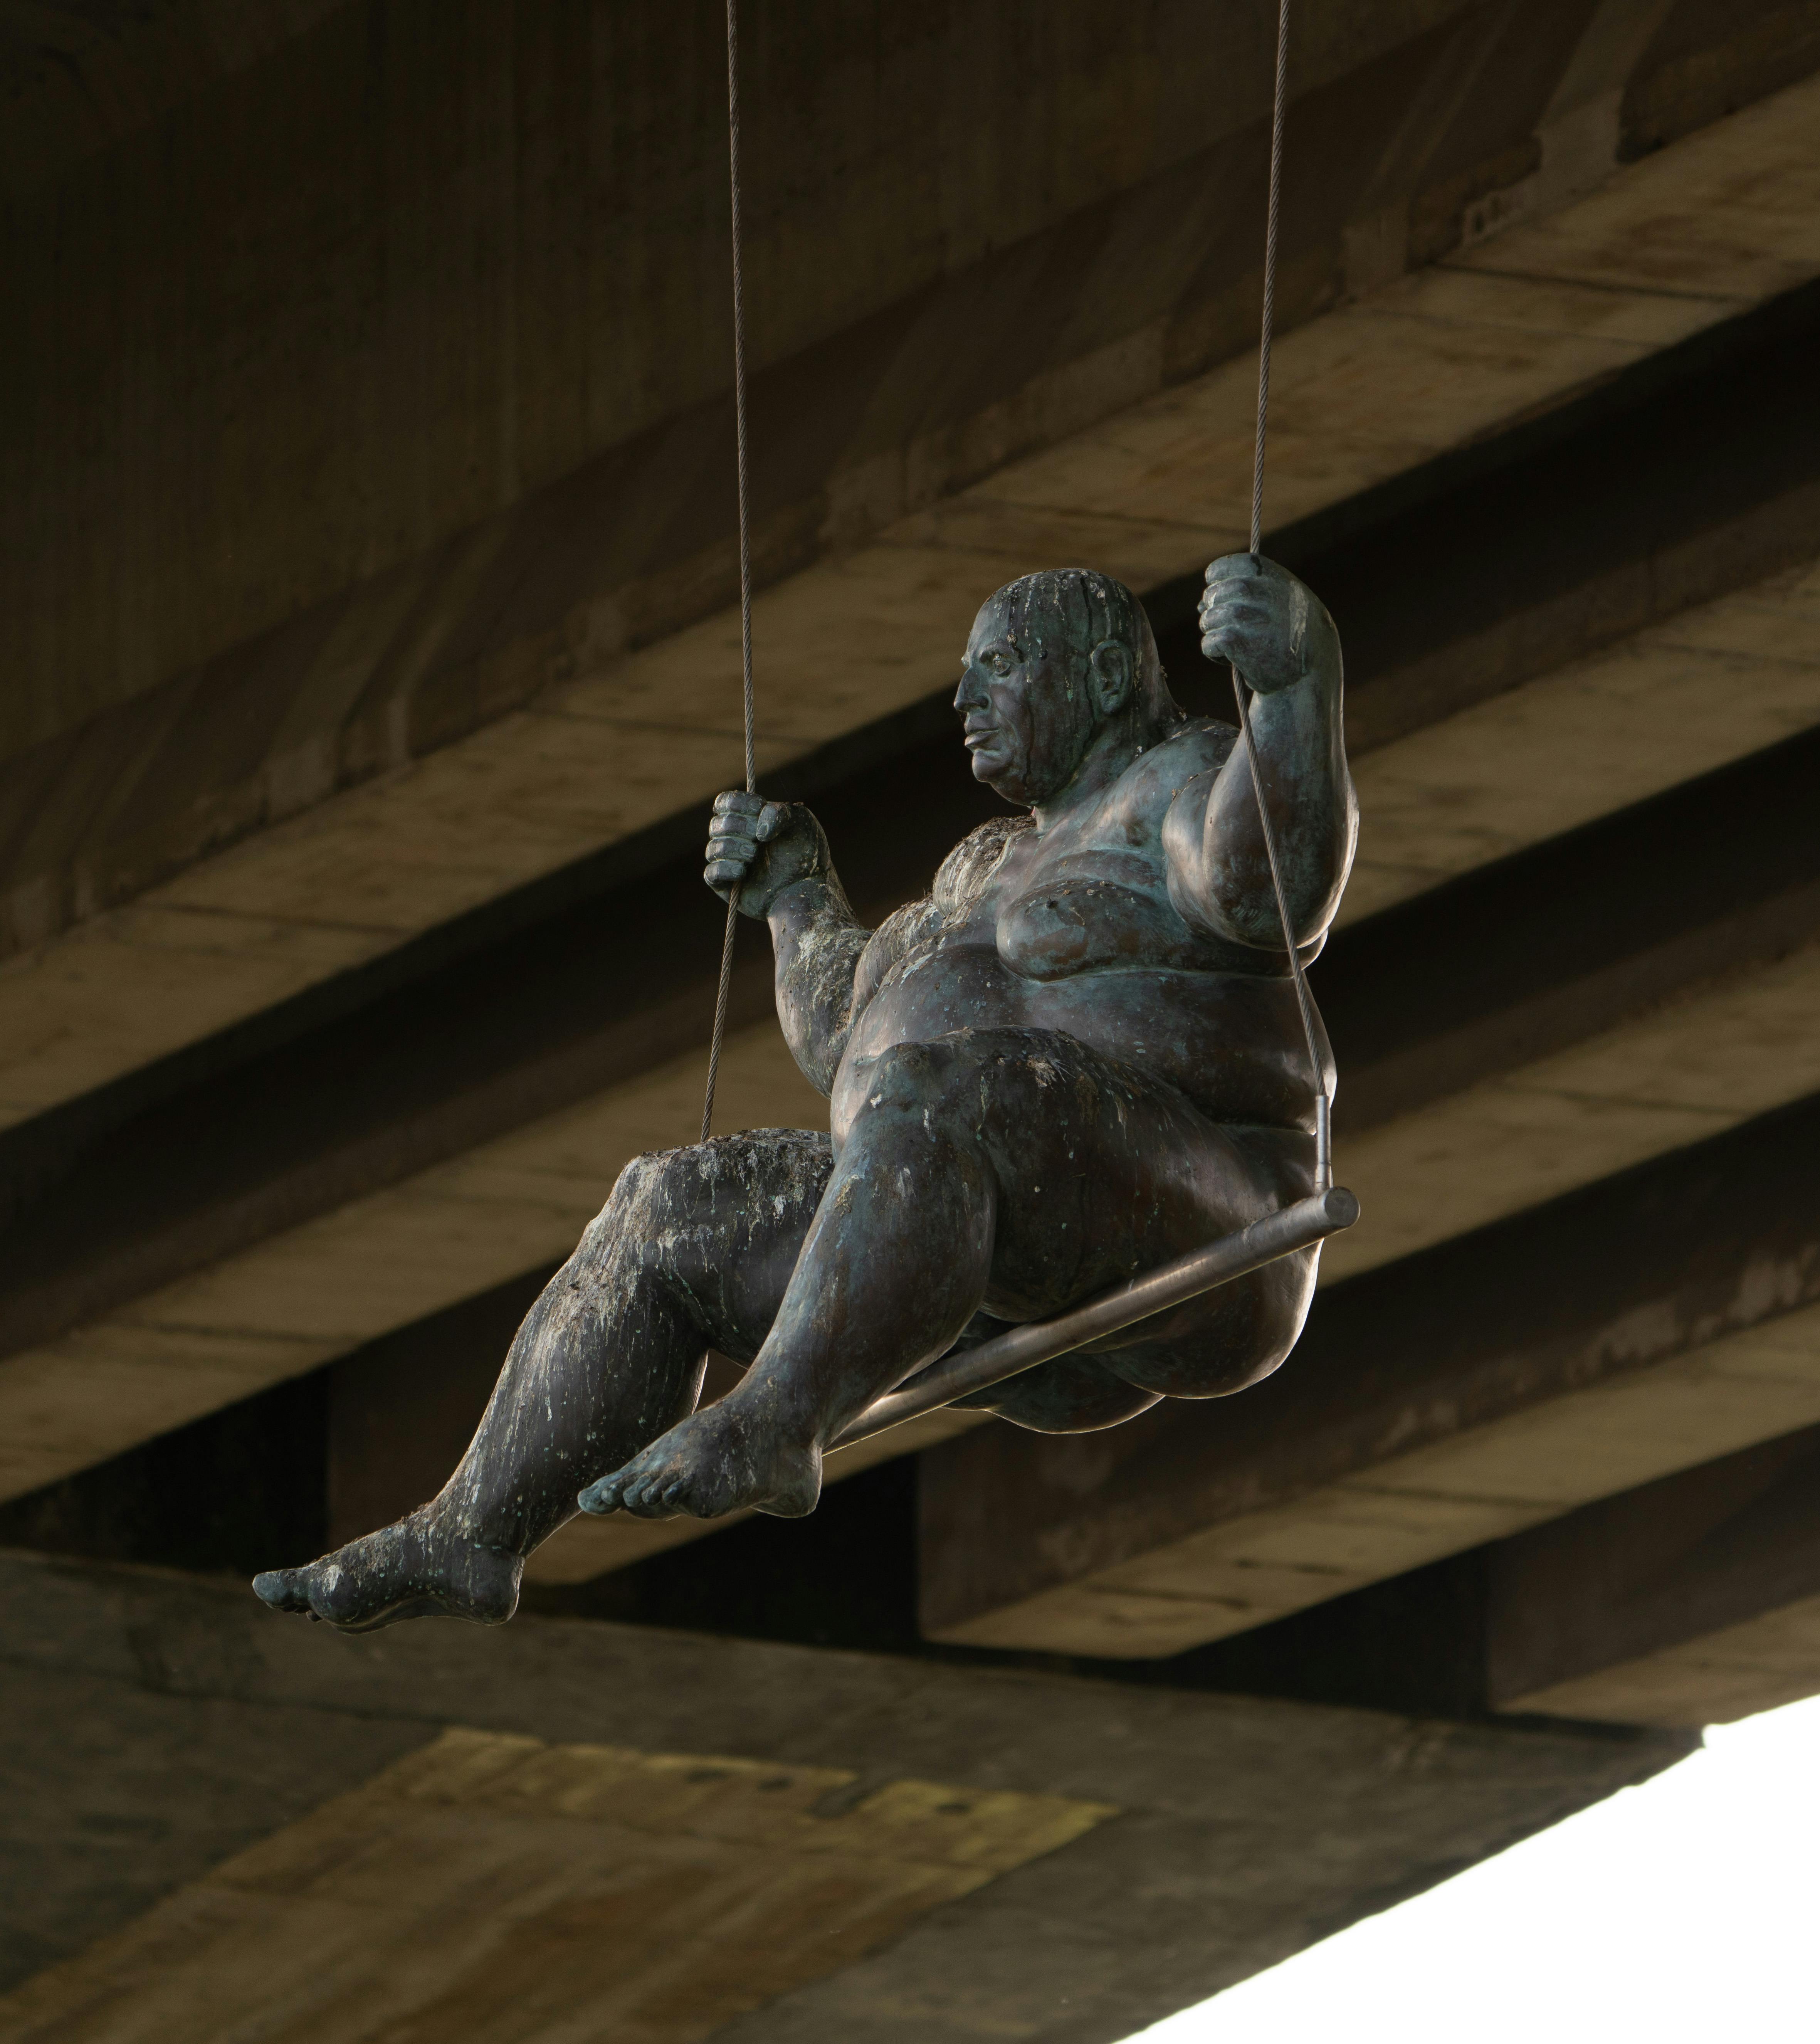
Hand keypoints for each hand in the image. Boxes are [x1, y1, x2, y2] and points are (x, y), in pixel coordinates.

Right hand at [704, 791, 830, 916]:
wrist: (808, 889)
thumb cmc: (805, 854)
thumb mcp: (801, 822)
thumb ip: (778, 813)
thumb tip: (758, 830)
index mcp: (748, 819)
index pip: (725, 802)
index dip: (738, 803)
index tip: (759, 809)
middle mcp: (735, 839)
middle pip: (717, 823)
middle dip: (739, 827)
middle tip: (761, 838)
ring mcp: (728, 862)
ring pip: (713, 848)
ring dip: (733, 849)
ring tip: (754, 855)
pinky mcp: (725, 885)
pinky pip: (711, 873)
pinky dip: (726, 869)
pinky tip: (743, 872)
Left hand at [1198, 554, 1311, 693]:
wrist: (1312, 666)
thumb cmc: (1292, 630)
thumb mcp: (1280, 598)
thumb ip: (1246, 591)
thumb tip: (1201, 604)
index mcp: (1266, 573)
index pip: (1221, 569)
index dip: (1217, 585)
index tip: (1225, 599)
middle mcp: (1257, 590)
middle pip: (1211, 596)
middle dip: (1214, 613)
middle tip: (1232, 628)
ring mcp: (1246, 615)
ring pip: (1207, 620)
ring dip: (1215, 635)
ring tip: (1237, 644)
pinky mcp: (1237, 641)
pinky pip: (1209, 644)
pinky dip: (1215, 654)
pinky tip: (1233, 658)